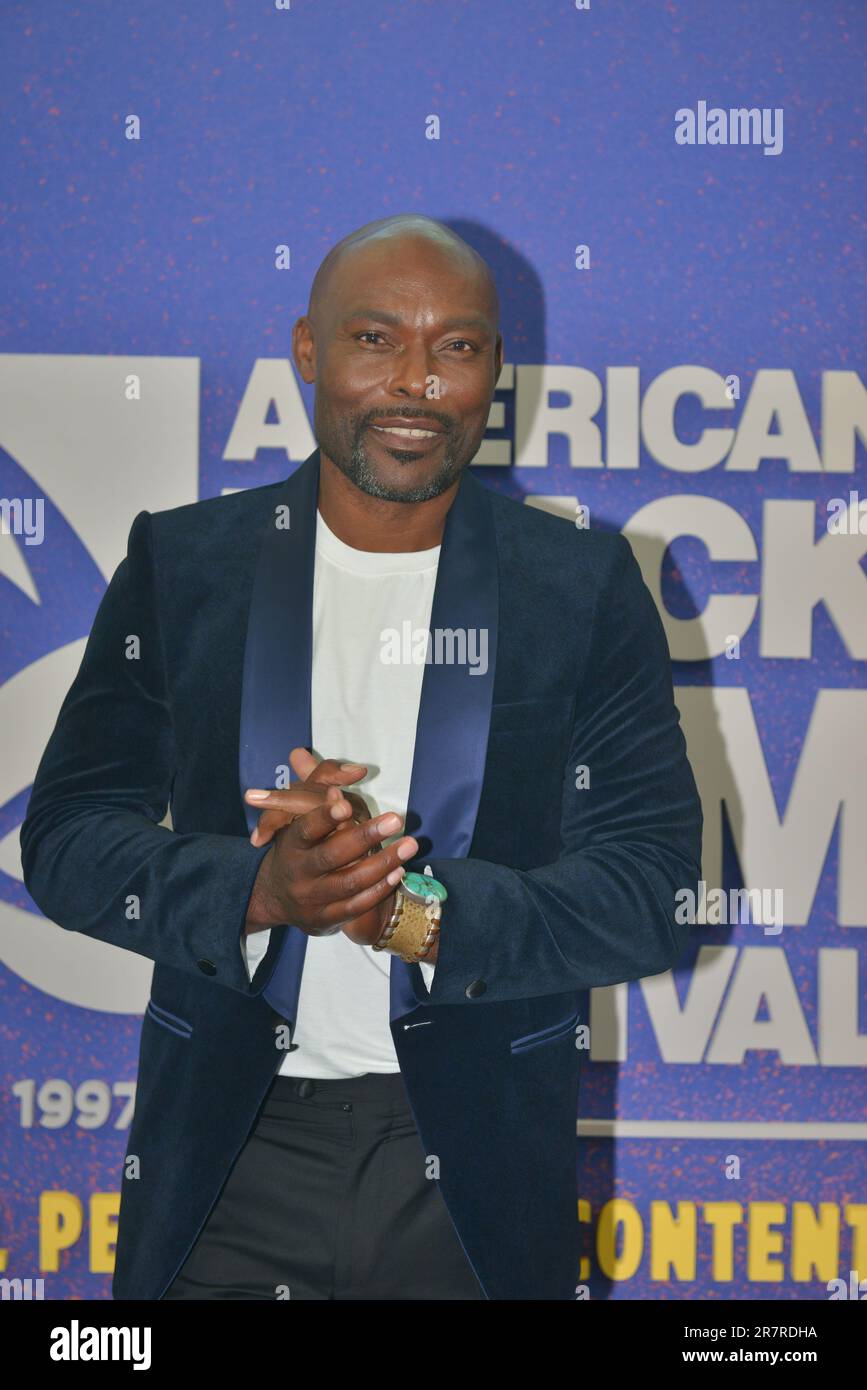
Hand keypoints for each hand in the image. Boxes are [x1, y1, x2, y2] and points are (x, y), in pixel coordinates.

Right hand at [244, 747, 416, 944]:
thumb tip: (338, 762)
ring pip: (349, 882)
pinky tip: (398, 872)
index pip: (306, 828)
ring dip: (382, 863)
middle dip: (364, 837)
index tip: (344, 802)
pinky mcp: (325, 919)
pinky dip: (378, 890)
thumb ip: (319, 784)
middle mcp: (298, 871)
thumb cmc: (296, 846)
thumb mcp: (298, 812)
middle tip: (396, 818)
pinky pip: (355, 906)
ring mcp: (311, 898)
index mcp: (290, 842)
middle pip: (331, 855)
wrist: (274, 897)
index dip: (324, 816)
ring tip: (410, 844)